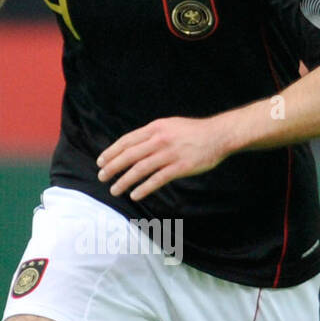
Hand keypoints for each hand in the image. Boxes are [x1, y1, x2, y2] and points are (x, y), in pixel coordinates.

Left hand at [96, 116, 229, 201]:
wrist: (218, 135)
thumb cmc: (194, 132)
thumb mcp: (170, 125)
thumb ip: (152, 134)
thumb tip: (134, 145)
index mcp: (155, 128)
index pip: (126, 141)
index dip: (111, 152)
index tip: (101, 161)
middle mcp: (159, 140)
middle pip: (129, 155)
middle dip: (112, 167)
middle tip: (102, 177)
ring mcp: (169, 154)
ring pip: (140, 169)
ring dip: (124, 180)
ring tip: (115, 189)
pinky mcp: (180, 167)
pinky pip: (157, 179)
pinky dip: (144, 188)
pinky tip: (135, 195)